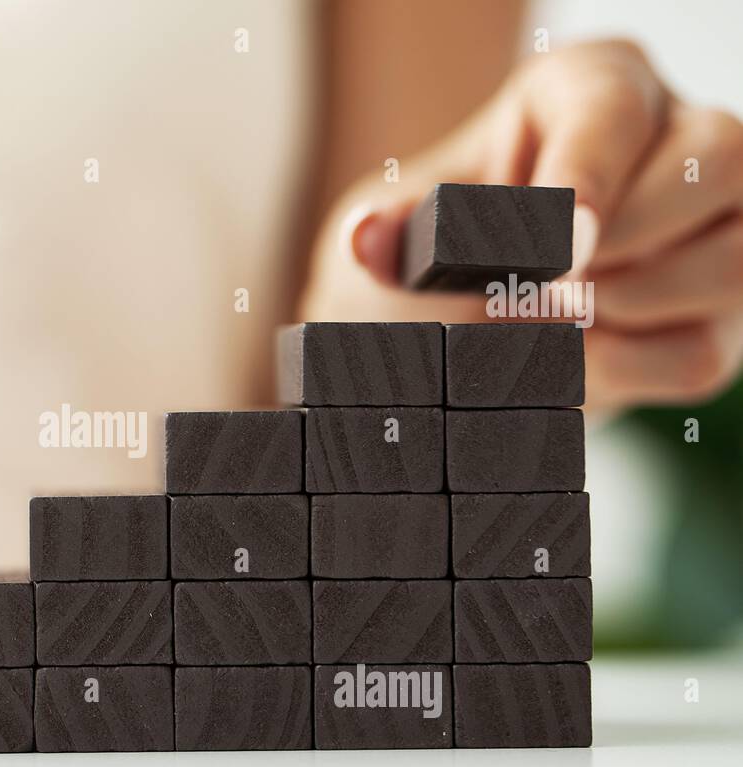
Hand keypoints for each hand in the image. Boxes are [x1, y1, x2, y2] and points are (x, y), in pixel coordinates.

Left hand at [301, 39, 742, 414]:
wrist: (442, 331)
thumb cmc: (432, 256)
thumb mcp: (402, 234)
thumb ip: (394, 233)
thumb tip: (367, 239)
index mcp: (594, 87)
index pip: (613, 110)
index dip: (587, 177)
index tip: (558, 247)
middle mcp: (679, 137)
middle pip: (715, 163)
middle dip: (621, 245)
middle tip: (536, 294)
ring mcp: (717, 226)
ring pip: (729, 260)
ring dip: (626, 310)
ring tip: (542, 322)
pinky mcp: (719, 317)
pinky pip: (702, 354)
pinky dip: (627, 372)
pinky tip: (569, 362)